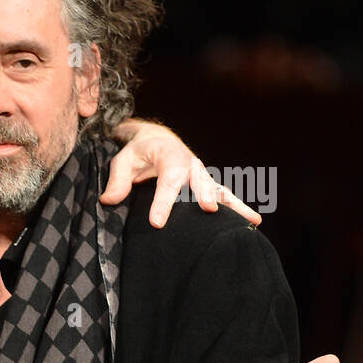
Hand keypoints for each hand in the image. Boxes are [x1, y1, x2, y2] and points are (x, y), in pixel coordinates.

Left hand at [101, 119, 262, 228]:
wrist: (156, 140)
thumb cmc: (138, 152)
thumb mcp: (122, 160)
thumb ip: (116, 180)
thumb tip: (109, 200)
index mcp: (170, 156)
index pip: (167, 179)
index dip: (163, 201)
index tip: (157, 223)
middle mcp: (190, 164)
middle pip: (199, 181)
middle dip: (204, 195)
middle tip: (209, 210)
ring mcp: (201, 175)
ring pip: (219, 190)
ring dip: (233, 205)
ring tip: (250, 220)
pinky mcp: (206, 185)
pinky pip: (224, 196)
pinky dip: (237, 208)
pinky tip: (254, 222)